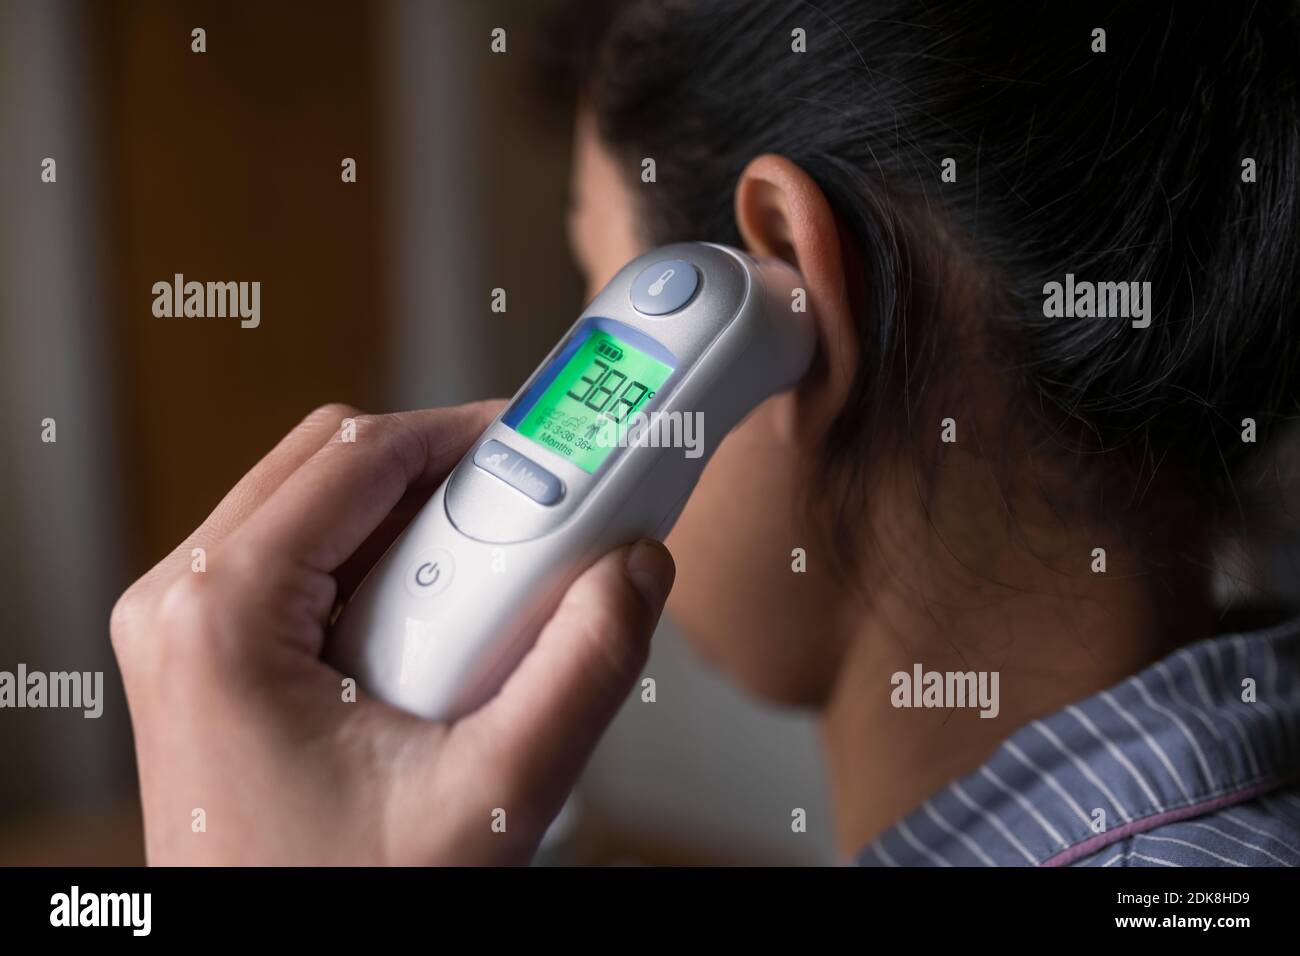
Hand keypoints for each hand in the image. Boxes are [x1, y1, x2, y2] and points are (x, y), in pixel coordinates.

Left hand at [109, 402, 674, 864]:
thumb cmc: (330, 904)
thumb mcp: (488, 798)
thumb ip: (582, 676)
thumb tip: (635, 573)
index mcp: (220, 617)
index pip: (359, 454)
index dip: (471, 433)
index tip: (553, 447)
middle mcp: (183, 605)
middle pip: (337, 464)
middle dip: (450, 480)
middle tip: (538, 524)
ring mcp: (188, 629)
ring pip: (323, 506)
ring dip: (423, 524)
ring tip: (497, 595)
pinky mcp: (213, 655)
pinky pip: (308, 561)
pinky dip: (391, 567)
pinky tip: (446, 629)